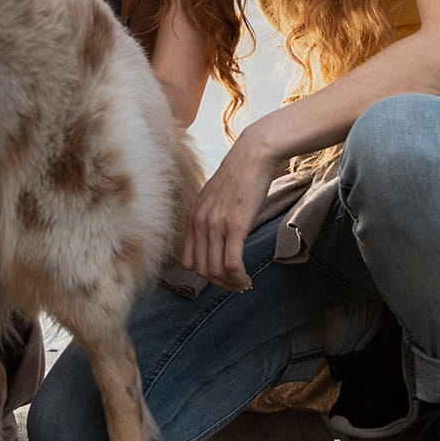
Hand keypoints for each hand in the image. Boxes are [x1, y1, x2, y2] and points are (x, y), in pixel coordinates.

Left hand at [181, 131, 280, 291]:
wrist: (252, 156)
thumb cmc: (238, 177)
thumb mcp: (214, 199)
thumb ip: (209, 219)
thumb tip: (213, 241)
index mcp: (192, 218)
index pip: (187, 261)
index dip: (203, 275)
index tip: (220, 277)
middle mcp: (200, 223)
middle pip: (201, 270)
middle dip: (218, 283)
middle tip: (235, 285)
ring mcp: (216, 224)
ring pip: (216, 270)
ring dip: (230, 283)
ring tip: (243, 283)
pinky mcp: (235, 225)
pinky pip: (231, 264)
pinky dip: (239, 277)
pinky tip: (247, 279)